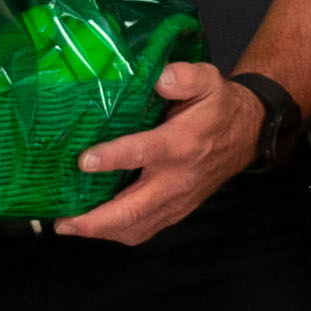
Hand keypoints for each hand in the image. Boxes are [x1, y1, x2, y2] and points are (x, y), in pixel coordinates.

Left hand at [52, 60, 264, 249]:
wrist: (246, 134)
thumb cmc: (218, 106)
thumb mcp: (207, 80)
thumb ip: (183, 77)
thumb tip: (158, 79)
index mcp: (181, 143)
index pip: (144, 153)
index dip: (113, 158)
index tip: (83, 161)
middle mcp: (177, 178)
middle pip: (135, 208)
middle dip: (97, 219)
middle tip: (63, 221)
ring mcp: (176, 200)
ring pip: (137, 226)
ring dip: (101, 231)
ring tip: (67, 226)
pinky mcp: (175, 210)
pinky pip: (144, 229)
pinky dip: (115, 233)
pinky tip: (91, 227)